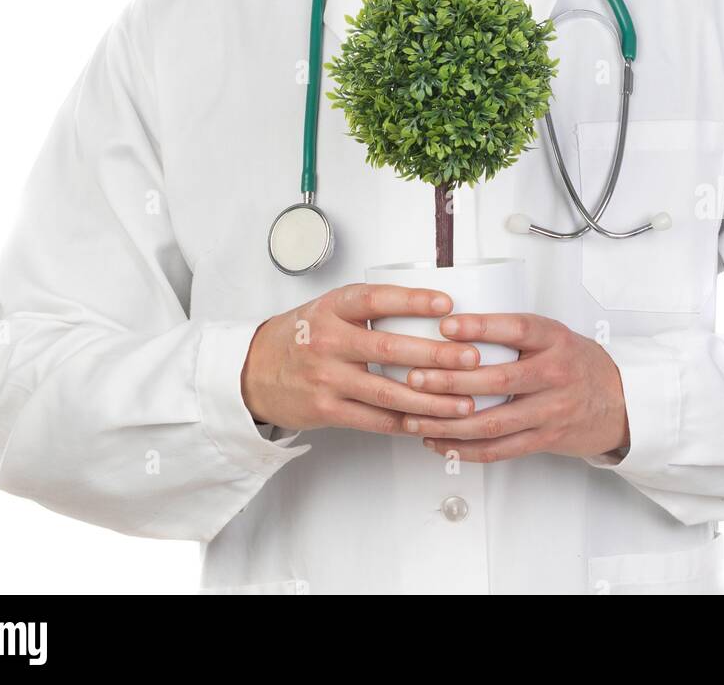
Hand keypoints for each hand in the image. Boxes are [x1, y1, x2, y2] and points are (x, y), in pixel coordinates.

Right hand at [241, 283, 482, 435]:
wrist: (252, 371)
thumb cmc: (300, 337)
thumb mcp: (326, 309)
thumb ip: (367, 309)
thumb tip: (427, 309)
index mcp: (332, 308)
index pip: (376, 299)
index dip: (413, 301)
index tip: (447, 305)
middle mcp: (328, 341)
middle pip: (389, 348)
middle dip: (436, 355)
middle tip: (471, 359)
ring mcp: (326, 378)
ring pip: (387, 391)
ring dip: (431, 400)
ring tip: (464, 403)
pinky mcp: (326, 410)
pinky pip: (374, 419)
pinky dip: (406, 423)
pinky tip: (432, 423)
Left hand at [398, 312, 629, 462]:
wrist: (620, 403)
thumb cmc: (578, 364)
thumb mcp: (555, 336)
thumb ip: (516, 334)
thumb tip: (456, 326)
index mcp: (554, 340)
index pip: (516, 329)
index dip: (480, 328)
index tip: (445, 326)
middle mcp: (553, 374)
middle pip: (497, 379)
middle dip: (450, 381)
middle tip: (414, 378)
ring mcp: (550, 410)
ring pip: (493, 421)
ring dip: (449, 423)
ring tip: (415, 418)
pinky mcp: (545, 439)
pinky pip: (500, 449)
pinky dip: (466, 450)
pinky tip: (440, 443)